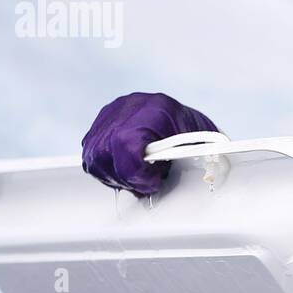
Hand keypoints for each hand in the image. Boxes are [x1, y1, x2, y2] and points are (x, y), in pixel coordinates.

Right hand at [81, 92, 219, 195]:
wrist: (190, 121)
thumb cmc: (199, 136)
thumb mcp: (200, 150)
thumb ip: (181, 166)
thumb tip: (156, 187)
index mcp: (158, 108)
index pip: (126, 142)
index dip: (134, 171)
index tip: (151, 183)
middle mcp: (130, 105)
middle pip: (105, 150)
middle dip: (125, 177)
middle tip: (145, 186)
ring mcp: (113, 112)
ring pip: (94, 153)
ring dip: (114, 175)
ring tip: (138, 180)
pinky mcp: (103, 121)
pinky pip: (91, 151)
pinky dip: (107, 168)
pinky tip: (126, 172)